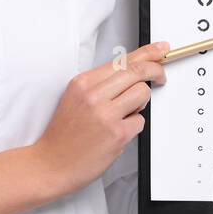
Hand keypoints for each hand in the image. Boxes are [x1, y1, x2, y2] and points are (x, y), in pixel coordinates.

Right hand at [31, 41, 170, 197]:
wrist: (51, 163)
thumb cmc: (64, 135)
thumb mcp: (76, 99)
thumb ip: (101, 85)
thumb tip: (131, 74)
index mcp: (83, 82)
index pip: (122, 60)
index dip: (148, 52)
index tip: (161, 49)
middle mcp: (93, 94)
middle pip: (138, 71)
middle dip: (156, 71)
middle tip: (160, 77)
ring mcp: (105, 114)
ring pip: (143, 93)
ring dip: (141, 103)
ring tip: (127, 112)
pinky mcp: (117, 133)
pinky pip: (140, 121)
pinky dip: (134, 126)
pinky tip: (119, 132)